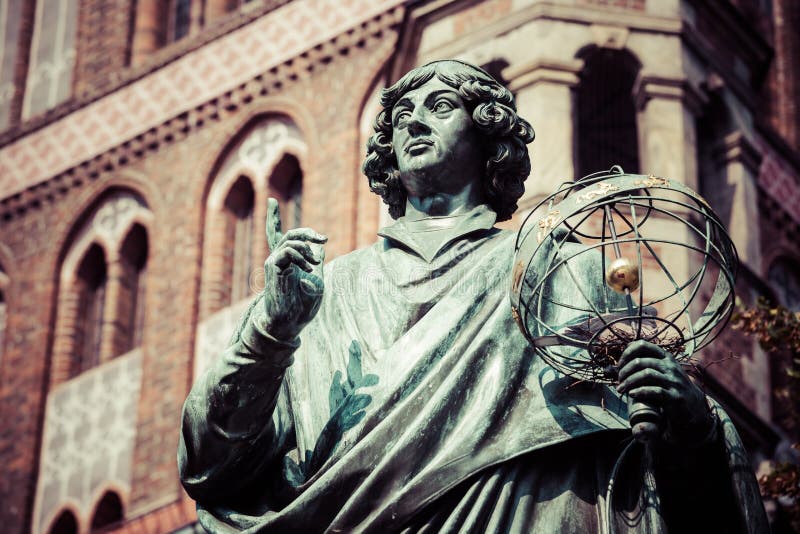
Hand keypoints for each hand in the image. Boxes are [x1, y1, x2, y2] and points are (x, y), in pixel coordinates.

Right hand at [262, 198, 326, 339]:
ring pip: (290, 241)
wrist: (289, 323)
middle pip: (290, 235)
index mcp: (287, 263)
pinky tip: (309, 269)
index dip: (274, 218)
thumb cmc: (302, 307)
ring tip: (316, 263)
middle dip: (308, 232)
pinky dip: (300, 257)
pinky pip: (286, 251)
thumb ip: (315, 263)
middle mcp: (278, 260)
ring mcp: (274, 263)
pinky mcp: (273, 267)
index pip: (277, 236)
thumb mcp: (316, 281)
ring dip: (307, 248)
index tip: (280, 206)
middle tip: (323, 239)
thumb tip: (321, 249)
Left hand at [616, 340, 713, 445]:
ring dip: (629, 382)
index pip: (642, 345)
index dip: (627, 353)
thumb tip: (619, 362)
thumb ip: (646, 364)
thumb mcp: (662, 371)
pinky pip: (655, 391)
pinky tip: (632, 394)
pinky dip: (640, 391)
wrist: (692, 406)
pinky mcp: (675, 396)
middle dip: (625, 371)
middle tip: (619, 380)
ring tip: (621, 389)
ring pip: (646, 374)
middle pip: (641, 361)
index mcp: (665, 357)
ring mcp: (674, 381)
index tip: (619, 365)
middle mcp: (670, 366)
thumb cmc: (671, 387)